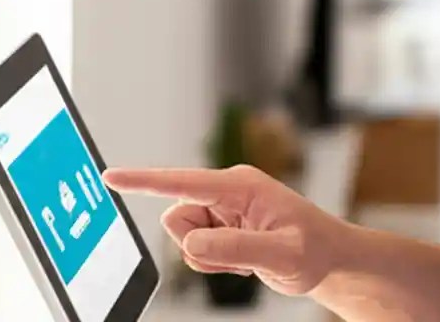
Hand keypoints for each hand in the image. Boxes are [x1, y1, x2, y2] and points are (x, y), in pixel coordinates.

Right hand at [103, 164, 347, 295]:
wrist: (330, 260)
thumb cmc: (315, 250)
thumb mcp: (282, 255)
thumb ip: (235, 249)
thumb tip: (191, 242)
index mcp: (240, 185)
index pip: (181, 182)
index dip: (143, 181)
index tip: (109, 177)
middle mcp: (226, 191)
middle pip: (178, 218)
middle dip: (199, 246)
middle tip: (240, 257)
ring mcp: (223, 209)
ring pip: (185, 236)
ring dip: (211, 257)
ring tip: (248, 258)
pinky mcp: (222, 225)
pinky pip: (197, 248)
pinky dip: (216, 262)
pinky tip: (245, 260)